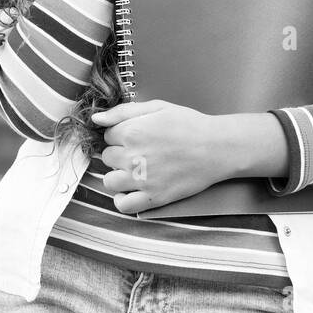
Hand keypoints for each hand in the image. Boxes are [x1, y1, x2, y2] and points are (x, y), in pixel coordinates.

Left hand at [90, 99, 226, 214]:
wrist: (217, 147)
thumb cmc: (189, 124)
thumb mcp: (157, 107)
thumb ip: (123, 111)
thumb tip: (96, 118)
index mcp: (131, 131)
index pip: (107, 135)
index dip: (120, 134)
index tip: (136, 135)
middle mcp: (132, 157)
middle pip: (107, 157)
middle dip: (119, 153)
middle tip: (140, 151)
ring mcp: (141, 180)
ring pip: (109, 181)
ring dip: (118, 175)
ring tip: (134, 170)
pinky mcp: (153, 198)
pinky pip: (123, 205)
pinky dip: (122, 200)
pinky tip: (130, 190)